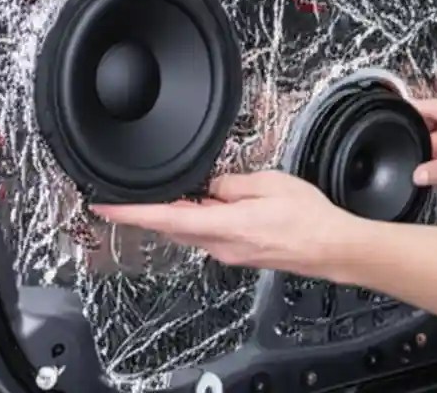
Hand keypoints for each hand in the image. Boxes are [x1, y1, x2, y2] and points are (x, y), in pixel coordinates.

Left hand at [91, 171, 362, 279]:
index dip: (131, 213)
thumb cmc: (309, 219)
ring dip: (178, 214)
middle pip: (173, 226)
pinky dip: (200, 219)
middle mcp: (221, 246)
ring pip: (191, 230)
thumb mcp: (269, 184)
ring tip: (177, 193)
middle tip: (125, 196)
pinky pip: (209, 234)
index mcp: (224, 226)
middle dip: (149, 211)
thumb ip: (233, 183)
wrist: (332, 248)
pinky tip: (208, 205)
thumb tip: (212, 186)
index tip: (105, 208)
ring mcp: (229, 253)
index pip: (165, 219)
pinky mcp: (239, 254)